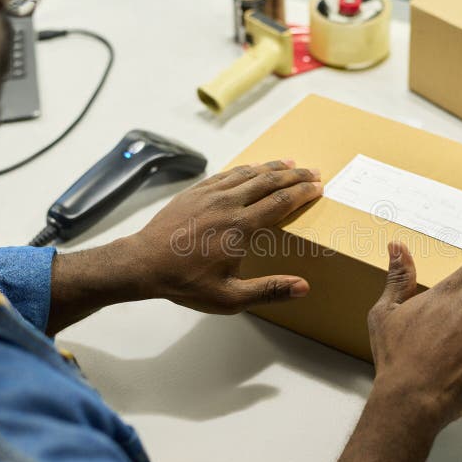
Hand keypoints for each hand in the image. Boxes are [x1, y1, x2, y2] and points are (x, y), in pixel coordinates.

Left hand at [47, 160, 320, 334]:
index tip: (318, 187)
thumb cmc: (186, 282)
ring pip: (248, 173)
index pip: (280, 202)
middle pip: (268, 182)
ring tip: (290, 162)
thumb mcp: (229, 298)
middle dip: (294, 175)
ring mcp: (210, 194)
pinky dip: (245, 169)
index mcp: (240, 227)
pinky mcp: (195, 191)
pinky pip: (227, 174)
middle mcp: (228, 204)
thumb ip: (268, 290)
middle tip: (314, 171)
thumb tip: (303, 287)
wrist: (143, 263)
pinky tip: (252, 168)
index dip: (302, 193)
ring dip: (272, 167)